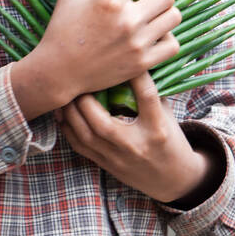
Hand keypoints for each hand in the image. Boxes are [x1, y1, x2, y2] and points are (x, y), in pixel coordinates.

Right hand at [36, 0, 182, 103]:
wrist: (58, 72)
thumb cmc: (62, 29)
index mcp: (109, 1)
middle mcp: (128, 21)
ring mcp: (137, 44)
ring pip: (173, 17)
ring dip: (165, 9)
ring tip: (151, 8)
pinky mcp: (142, 63)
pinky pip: (172, 45)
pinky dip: (168, 36)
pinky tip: (154, 31)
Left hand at [54, 71, 210, 204]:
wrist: (171, 178)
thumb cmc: (169, 139)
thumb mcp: (166, 115)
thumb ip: (149, 93)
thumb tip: (129, 63)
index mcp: (157, 129)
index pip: (146, 97)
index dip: (135, 75)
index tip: (123, 56)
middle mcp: (137, 145)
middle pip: (104, 124)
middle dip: (86, 101)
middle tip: (79, 79)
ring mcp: (119, 158)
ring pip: (87, 137)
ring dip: (71, 114)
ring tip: (65, 95)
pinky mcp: (106, 165)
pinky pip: (80, 147)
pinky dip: (68, 129)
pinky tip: (63, 114)